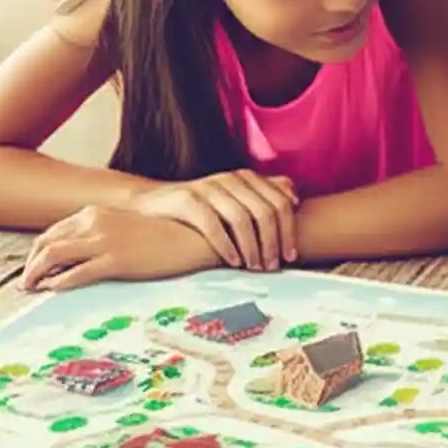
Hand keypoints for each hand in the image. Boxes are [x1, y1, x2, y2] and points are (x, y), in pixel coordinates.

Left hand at [21, 206, 218, 291]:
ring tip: (31, 289)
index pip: (55, 231)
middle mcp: (94, 222)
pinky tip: (53, 291)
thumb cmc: (166, 237)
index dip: (38, 251)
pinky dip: (57, 283)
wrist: (193, 238)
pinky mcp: (114, 260)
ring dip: (35, 274)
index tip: (34, 267)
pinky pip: (74, 273)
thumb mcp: (130, 229)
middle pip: (46, 242)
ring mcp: (103, 240)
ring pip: (52, 255)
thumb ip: (107, 235)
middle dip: (31, 263)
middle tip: (26, 284)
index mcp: (97, 213)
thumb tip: (89, 255)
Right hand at [130, 170, 298, 271]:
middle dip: (272, 243)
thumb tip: (294, 197)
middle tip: (273, 267)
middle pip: (263, 211)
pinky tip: (233, 262)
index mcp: (246, 178)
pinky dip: (226, 245)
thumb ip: (263, 195)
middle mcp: (230, 179)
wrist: (153, 203)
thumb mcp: (234, 198)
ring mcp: (208, 187)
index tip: (291, 256)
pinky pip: (212, 224)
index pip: (279, 202)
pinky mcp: (187, 199)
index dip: (289, 230)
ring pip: (240, 218)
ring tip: (255, 268)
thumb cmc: (201, 208)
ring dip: (251, 247)